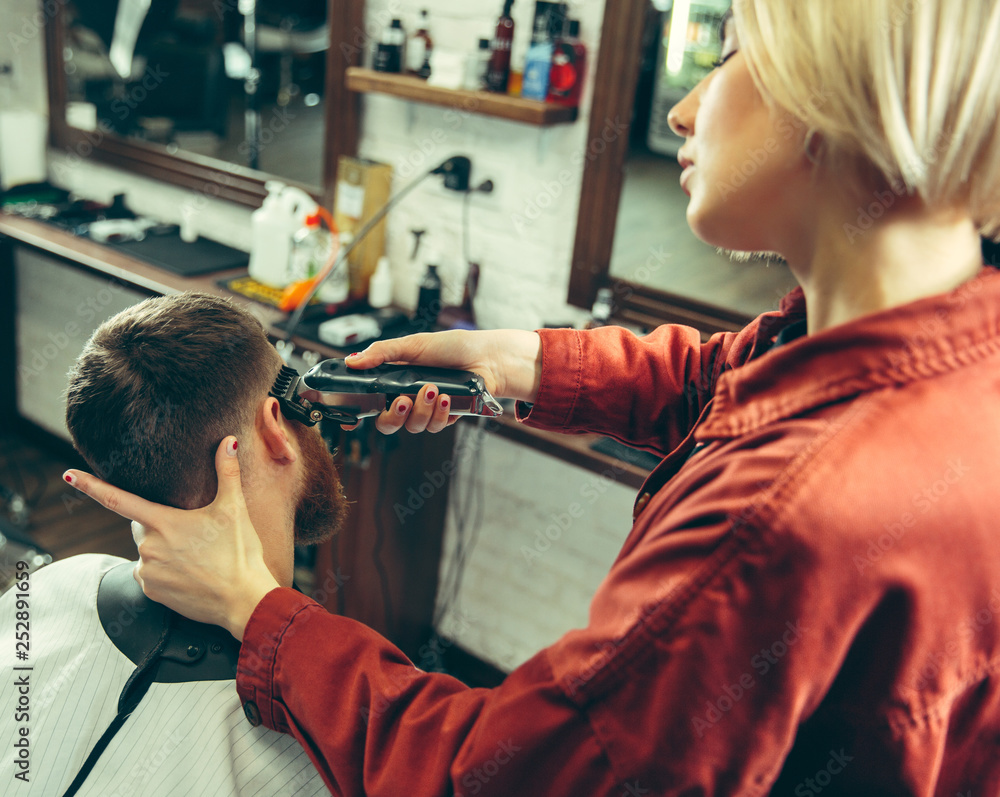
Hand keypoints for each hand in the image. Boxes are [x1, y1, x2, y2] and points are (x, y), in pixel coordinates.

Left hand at [63, 437, 278, 640]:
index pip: (117, 500)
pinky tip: (188, 572)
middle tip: (192, 532)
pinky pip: (149, 573)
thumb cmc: (239, 554)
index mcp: (164, 523)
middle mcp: (149, 547)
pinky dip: (163, 570)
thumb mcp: (234, 509)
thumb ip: (227, 472)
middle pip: (141, 525)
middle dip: (159, 523)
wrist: (243, 600)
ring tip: (196, 556)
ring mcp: (148, 571)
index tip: (68, 474)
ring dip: (163, 549)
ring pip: (146, 551)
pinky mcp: (151, 592)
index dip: (90, 485)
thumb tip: (228, 441)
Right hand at [346, 329, 541, 434]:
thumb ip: (381, 353)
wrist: (487, 358)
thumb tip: (352, 361)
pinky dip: (440, 414)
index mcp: (394, 380)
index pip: (369, 404)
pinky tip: (446, 398)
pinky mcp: (445, 418)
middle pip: (387, 424)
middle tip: (403, 400)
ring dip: (422, 409)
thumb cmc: (452, 347)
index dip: (358, 416)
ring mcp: (426, 410)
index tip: (352, 422)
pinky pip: (435, 427)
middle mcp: (407, 397)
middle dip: (394, 416)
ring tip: (434, 390)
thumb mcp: (412, 345)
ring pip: (413, 427)